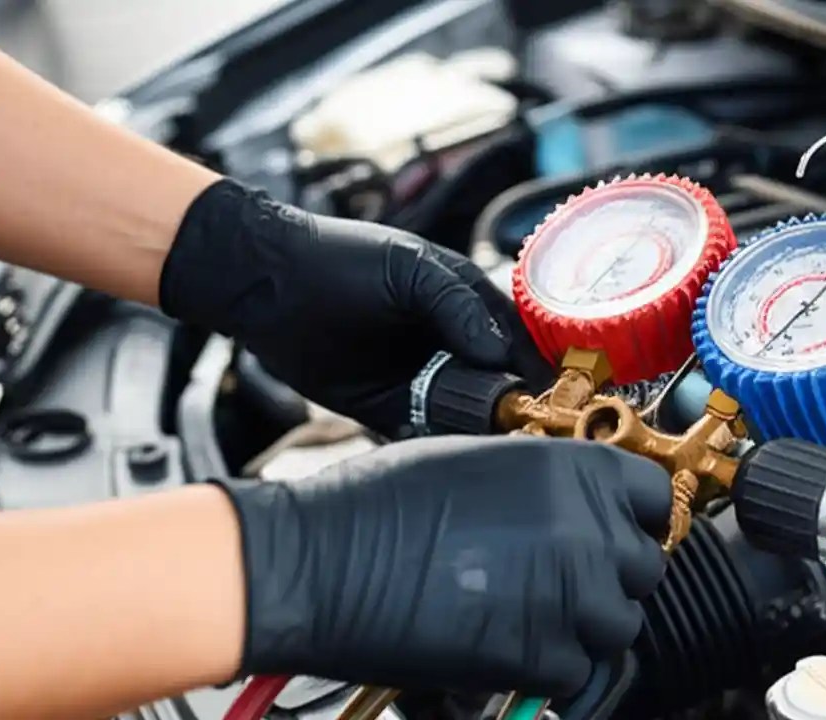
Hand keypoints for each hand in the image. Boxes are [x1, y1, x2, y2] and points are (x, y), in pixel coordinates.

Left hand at [159, 179, 551, 436]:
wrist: (266, 284)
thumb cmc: (339, 259)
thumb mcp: (409, 267)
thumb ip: (458, 306)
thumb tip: (500, 353)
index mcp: (467, 304)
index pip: (520, 343)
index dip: (541, 370)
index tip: (559, 397)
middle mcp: (452, 345)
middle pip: (500, 386)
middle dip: (517, 410)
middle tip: (531, 433)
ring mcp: (422, 378)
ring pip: (467, 416)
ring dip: (481, 432)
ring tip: (496, 451)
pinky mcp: (388, 409)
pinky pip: (424, 434)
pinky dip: (438, 446)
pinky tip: (450, 455)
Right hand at [214, 435, 672, 696]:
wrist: (323, 563)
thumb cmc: (381, 505)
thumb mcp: (481, 462)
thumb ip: (546, 486)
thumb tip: (574, 510)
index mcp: (574, 470)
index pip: (653, 497)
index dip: (634, 519)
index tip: (616, 534)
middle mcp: (588, 529)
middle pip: (642, 567)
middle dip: (608, 578)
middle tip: (558, 583)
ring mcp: (572, 596)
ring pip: (618, 625)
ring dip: (582, 628)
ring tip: (526, 617)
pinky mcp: (544, 656)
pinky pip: (577, 673)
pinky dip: (548, 671)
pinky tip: (502, 645)